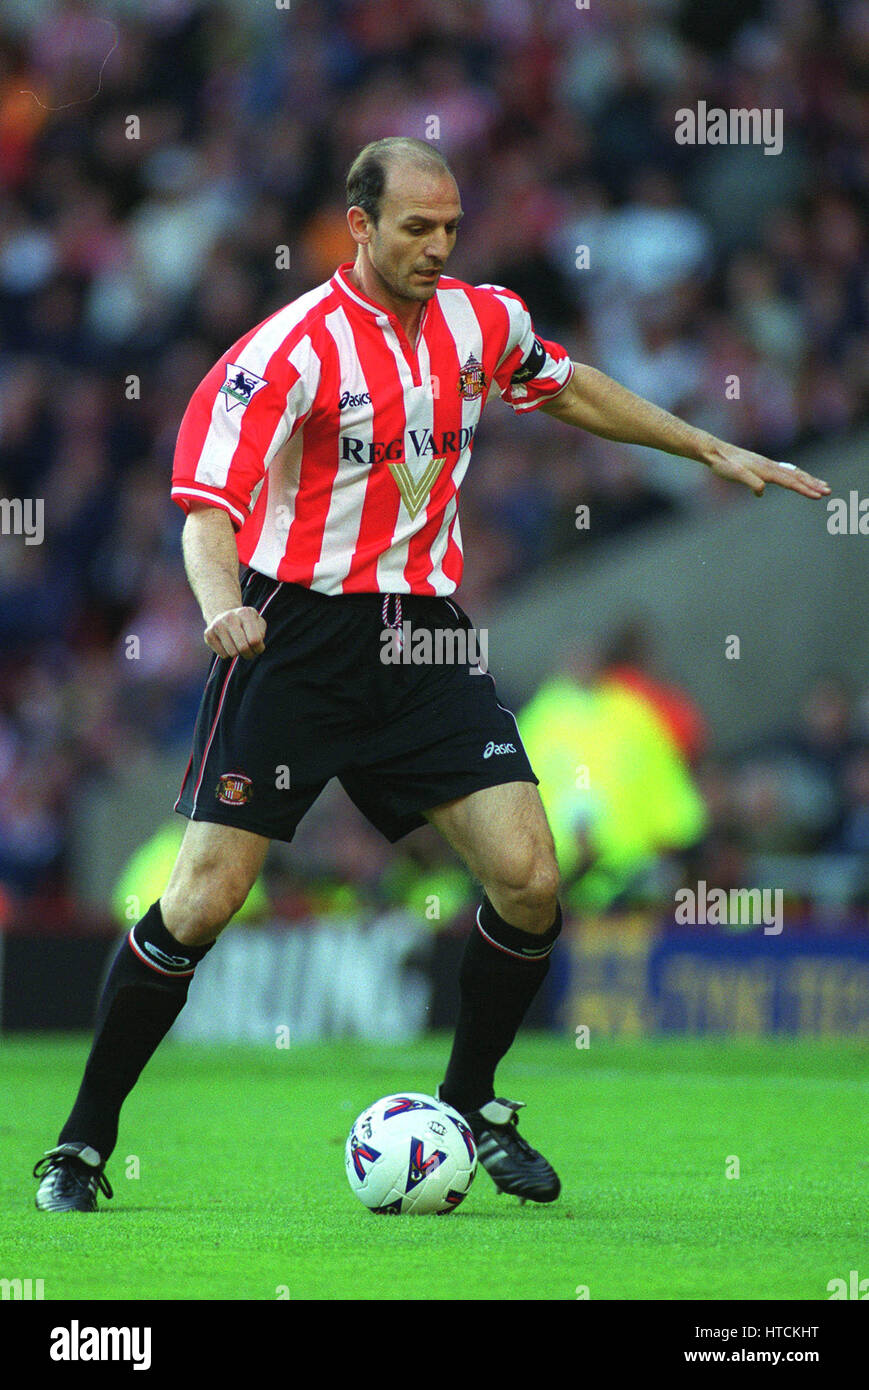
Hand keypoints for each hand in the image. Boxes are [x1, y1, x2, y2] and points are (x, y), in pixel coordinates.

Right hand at [204, 606, 266, 659]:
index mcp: (245, 613)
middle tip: (249, 652)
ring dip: (238, 654)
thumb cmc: (246, 623)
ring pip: (232, 653)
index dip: (259, 648)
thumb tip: (255, 643)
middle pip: (243, 648)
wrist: (224, 616)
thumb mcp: (258, 622)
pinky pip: (223, 655)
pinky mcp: (208, 634)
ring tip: (238, 646)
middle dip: (249, 654)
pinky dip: (228, 654)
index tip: (258, 647)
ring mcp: (217, 625)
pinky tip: (228, 645)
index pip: (255, 640)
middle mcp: (230, 617)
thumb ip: (261, 632)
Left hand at [707, 445, 829, 498]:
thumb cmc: (724, 465)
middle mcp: (770, 466)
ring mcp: (767, 464)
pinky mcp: (762, 465)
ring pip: (793, 472)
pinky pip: (785, 471)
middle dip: (813, 484)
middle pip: (796, 476)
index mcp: (766, 470)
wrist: (715, 451)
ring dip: (808, 479)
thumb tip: (761, 491)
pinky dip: (796, 475)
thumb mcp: (735, 475)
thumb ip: (749, 482)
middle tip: (829, 491)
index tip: (819, 496)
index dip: (805, 489)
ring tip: (822, 484)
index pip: (790, 482)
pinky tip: (798, 478)